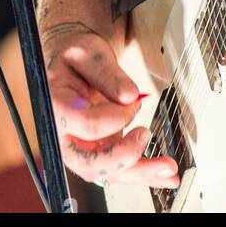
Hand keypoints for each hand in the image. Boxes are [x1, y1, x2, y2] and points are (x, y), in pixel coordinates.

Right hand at [43, 24, 178, 188]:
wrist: (74, 66)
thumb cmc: (77, 59)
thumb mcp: (88, 53)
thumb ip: (106, 72)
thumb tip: (129, 96)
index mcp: (57, 108)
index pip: (86, 126)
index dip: (116, 117)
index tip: (134, 101)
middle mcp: (64, 136)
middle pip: (91, 163)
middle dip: (125, 157)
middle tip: (147, 136)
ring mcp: (81, 148)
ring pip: (107, 173)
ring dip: (140, 173)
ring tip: (169, 170)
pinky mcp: (99, 152)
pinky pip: (119, 169)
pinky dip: (142, 172)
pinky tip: (163, 173)